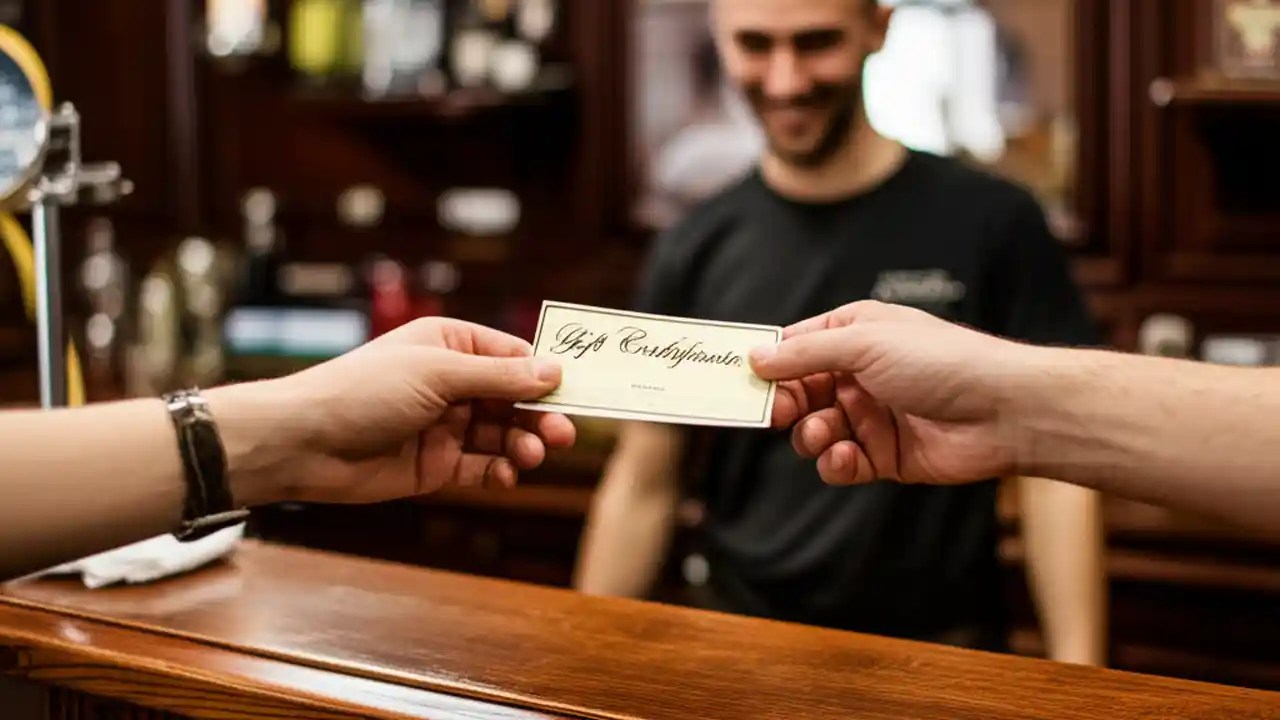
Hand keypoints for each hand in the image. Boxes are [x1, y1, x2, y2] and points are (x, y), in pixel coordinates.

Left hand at [214, 318, 574, 504]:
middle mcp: (452, 384)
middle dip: (539, 416)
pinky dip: (499, 472)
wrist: (305, 442)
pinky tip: (507, 476)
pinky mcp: (437, 465)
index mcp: (451, 346)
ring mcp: (446, 426)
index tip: (577, 392)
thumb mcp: (438, 374)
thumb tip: (554, 371)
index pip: (513, 356)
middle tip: (562, 435)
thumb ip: (499, 376)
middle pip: (514, 399)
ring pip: (503, 436)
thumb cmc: (364, 391)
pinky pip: (481, 467)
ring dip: (522, 446)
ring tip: (529, 457)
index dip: (545, 374)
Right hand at [748, 301, 1040, 485]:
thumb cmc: (941, 362)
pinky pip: (842, 463)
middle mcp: (860, 374)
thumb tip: (756, 358)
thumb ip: (806, 354)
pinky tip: (847, 456)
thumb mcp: (865, 343)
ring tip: (824, 434)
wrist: (1004, 411)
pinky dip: (836, 463)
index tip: (741, 381)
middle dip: (785, 405)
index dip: (768, 364)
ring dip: (810, 435)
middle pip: (799, 392)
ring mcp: (872, 416)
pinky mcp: (885, 456)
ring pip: (815, 431)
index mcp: (856, 335)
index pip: (796, 348)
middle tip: (778, 413)